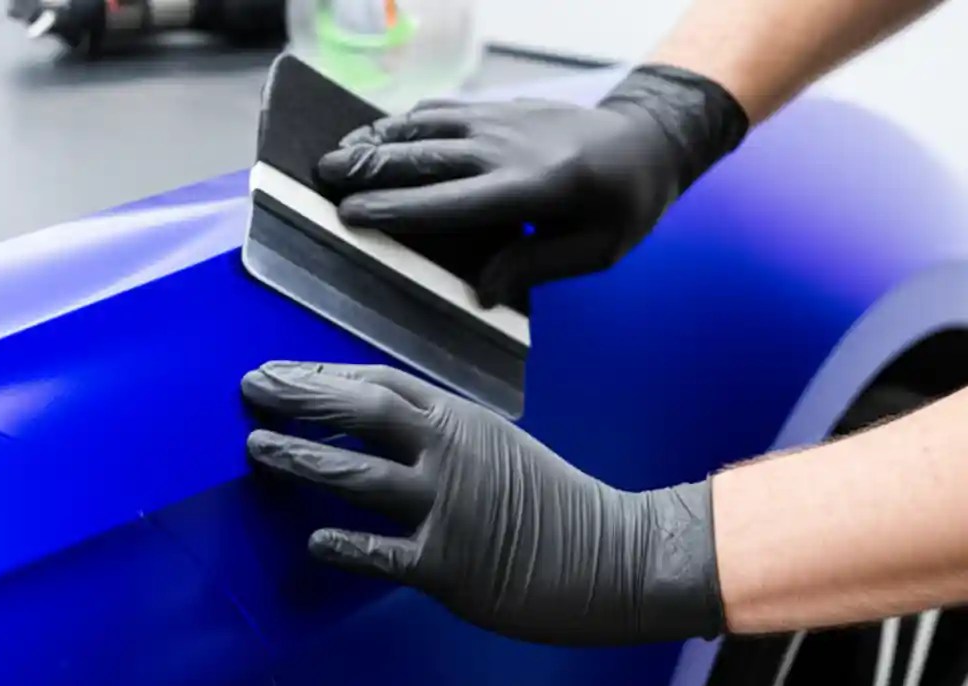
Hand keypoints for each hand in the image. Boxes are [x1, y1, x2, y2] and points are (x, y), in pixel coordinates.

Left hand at [241, 361, 724, 645]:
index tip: (276, 371)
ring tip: (256, 448)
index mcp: (461, 418)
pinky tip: (312, 541)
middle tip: (250, 391)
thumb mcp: (495, 442)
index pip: (379, 382)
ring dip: (303, 459)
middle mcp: (450, 453)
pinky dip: (346, 545)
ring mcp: (449, 507)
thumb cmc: (552, 498)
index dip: (321, 374)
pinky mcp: (450, 564)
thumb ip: (437, 430)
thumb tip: (370, 422)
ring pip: (360, 476)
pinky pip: (384, 553)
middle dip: (300, 398)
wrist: (614, 554)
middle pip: (362, 413)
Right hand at [316, 65, 747, 307]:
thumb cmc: (624, 206)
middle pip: (426, 154)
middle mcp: (511, 146)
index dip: (396, 209)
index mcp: (536, 188)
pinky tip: (377, 133)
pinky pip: (441, 109)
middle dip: (369, 166)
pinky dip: (402, 120)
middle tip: (320, 178)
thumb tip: (480, 292)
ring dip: (377, 137)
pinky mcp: (499, 108)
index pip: (451, 201)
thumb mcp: (595, 252)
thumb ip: (535, 264)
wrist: (650, 139)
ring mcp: (502, 120)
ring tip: (335, 153)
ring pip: (426, 123)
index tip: (351, 217)